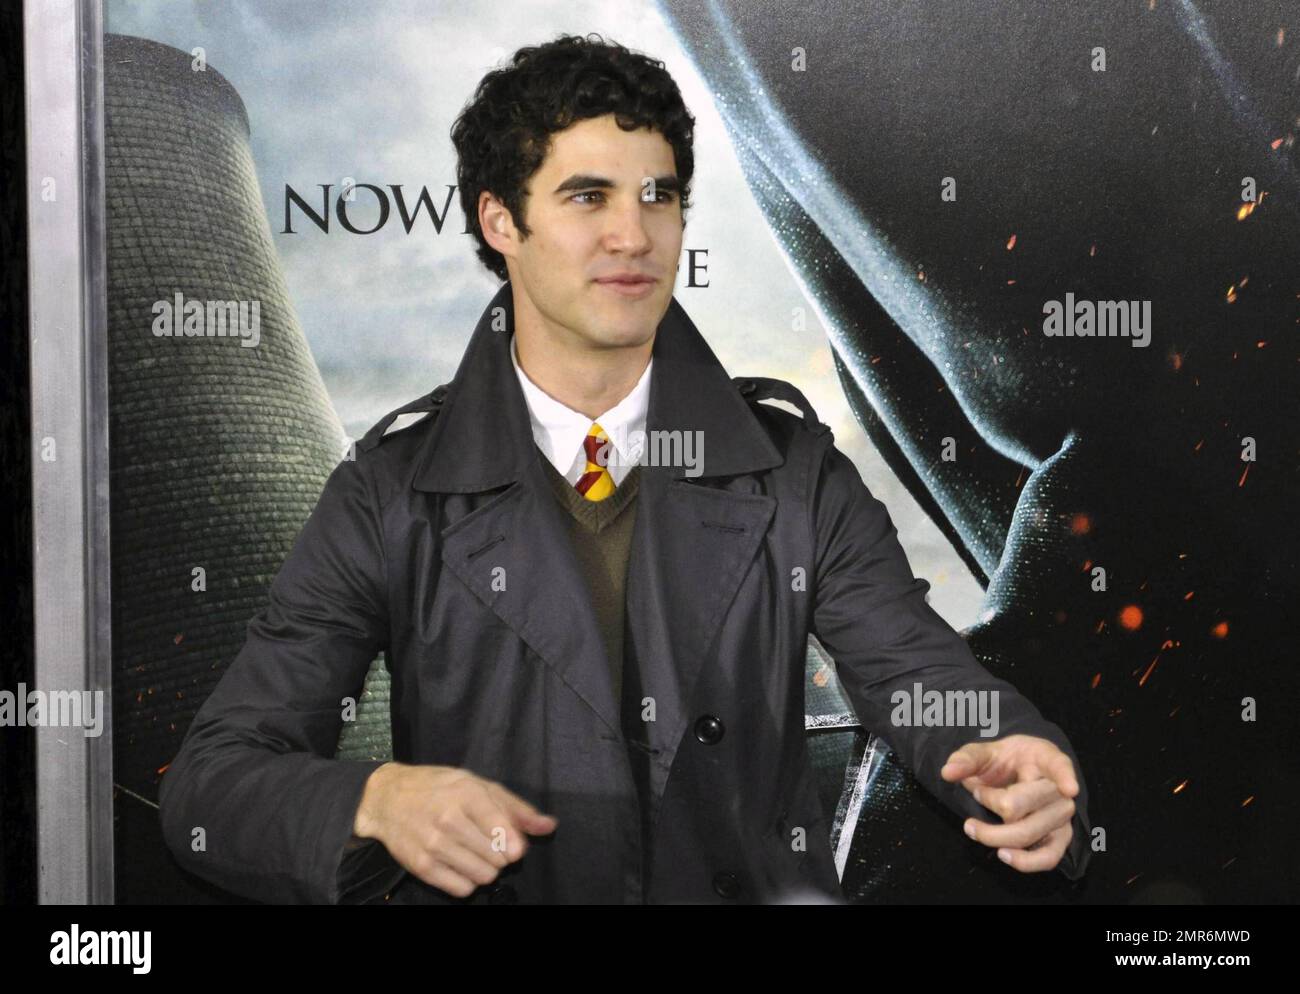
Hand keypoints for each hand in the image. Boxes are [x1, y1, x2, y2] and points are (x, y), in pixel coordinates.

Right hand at [353, 762, 557, 896]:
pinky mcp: (420, 866)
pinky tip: (459, 864)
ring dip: (485, 869)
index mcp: (467, 793)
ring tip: (474, 854)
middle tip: (488, 844)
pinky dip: (467, 881)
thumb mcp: (480, 786)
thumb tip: (548, 826)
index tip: (515, 848)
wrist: (388, 798)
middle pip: (497, 857)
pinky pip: (461, 889)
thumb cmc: (440, 788)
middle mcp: (449, 818)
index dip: (515, 845)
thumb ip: (516, 808)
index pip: (503, 831)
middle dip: (500, 855)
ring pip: (483, 876)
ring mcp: (433, 844)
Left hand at [940, 734, 1078, 872]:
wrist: (1016, 774)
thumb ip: (967, 759)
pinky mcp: (1058, 839)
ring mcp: (1061, 816)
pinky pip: (1048, 857)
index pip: (1060, 765)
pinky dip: (1025, 861)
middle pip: (1025, 803)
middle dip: (991, 802)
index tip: (1070, 789)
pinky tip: (1003, 855)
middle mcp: (1060, 789)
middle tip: (975, 793)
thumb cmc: (1004, 761)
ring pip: (1030, 832)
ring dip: (995, 834)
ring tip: (971, 827)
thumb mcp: (985, 752)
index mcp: (1046, 759)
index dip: (1065, 776)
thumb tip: (948, 772)